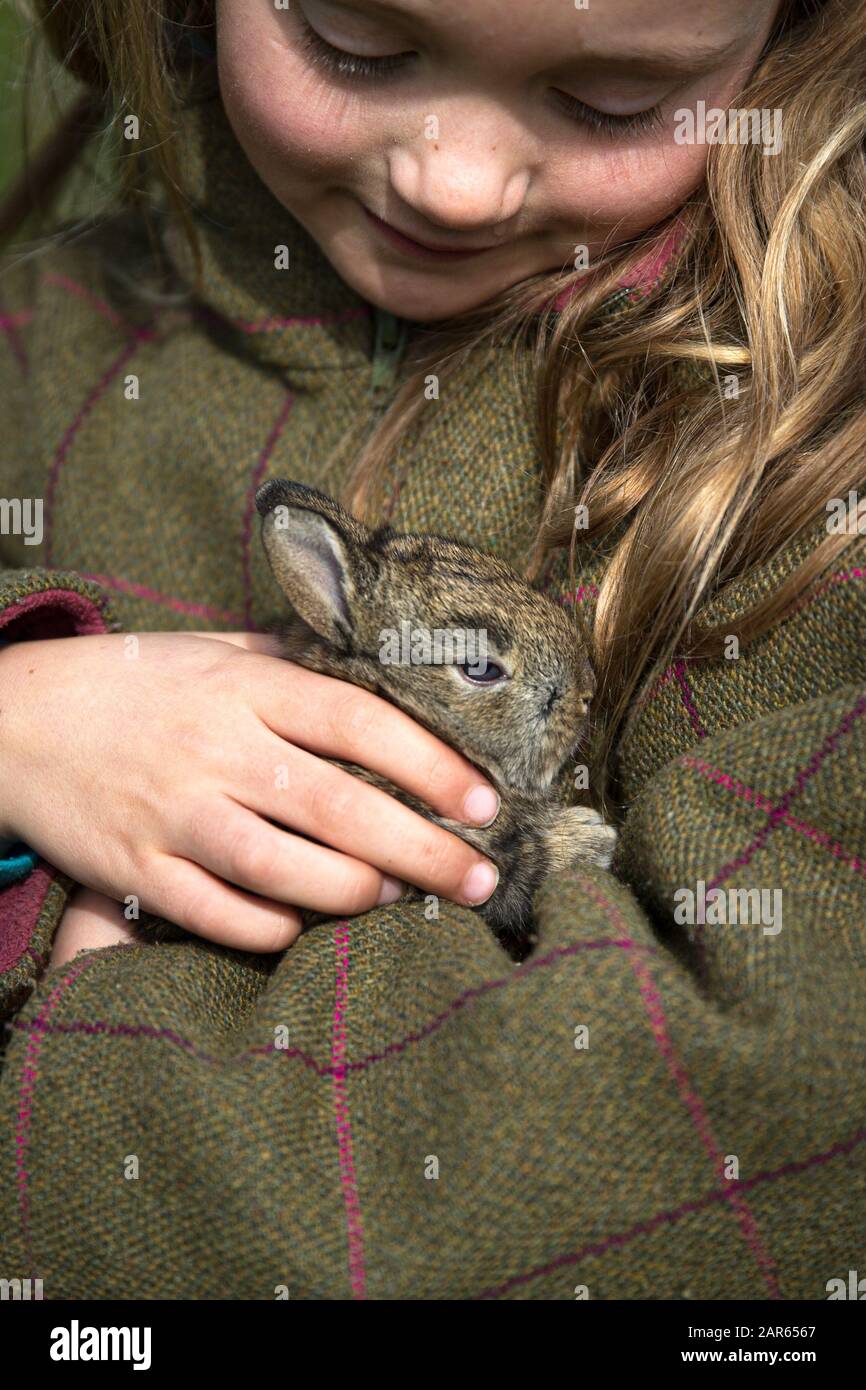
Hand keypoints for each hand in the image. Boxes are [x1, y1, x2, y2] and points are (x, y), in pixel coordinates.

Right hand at [0, 630, 500, 951]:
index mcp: (245, 688)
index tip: (487, 802)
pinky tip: (303, 926)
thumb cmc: (133, 683)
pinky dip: (270, 927)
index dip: (433, 764)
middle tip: (483, 881)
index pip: (360, 722)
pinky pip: (219, 913)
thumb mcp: (214, 652)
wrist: (17, 721)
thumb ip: (294, 665)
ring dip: (354, 891)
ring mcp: (175, 814)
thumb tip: (382, 678)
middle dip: (425, 849)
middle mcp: (216, 750)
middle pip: (340, 806)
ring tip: (400, 899)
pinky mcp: (137, 870)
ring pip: (284, 867)